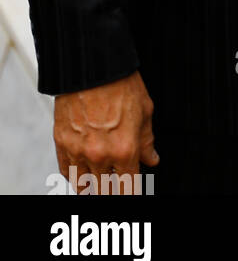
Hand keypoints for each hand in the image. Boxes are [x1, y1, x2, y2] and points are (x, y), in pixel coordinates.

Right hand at [53, 71, 157, 193]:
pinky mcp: (61, 143)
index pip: (128, 189)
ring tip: (100, 185)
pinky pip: (66, 172)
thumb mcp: (145, 111)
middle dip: (112, 193)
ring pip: (83, 187)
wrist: (93, 66)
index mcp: (125, 149)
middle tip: (118, 187)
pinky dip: (75, 177)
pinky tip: (83, 176)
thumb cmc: (121, 83)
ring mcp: (78, 151)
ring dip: (93, 188)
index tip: (135, 193)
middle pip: (104, 192)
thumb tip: (152, 158)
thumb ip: (148, 140)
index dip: (133, 194)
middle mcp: (100, 155)